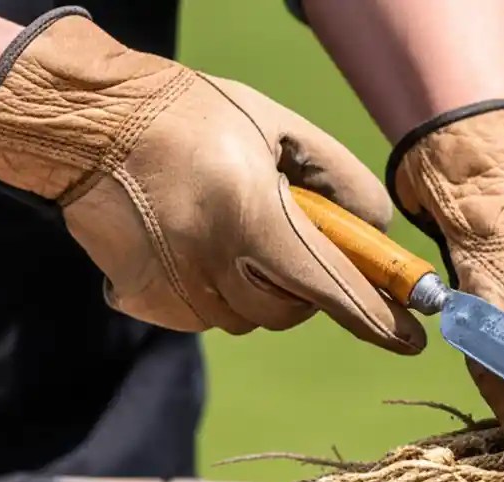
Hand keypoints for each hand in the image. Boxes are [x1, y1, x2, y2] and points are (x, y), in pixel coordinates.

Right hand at [0, 11, 423, 352]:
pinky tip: (198, 246)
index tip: (412, 340)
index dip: (377, 318)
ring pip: (249, 319)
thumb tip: (380, 233)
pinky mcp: (144, 302)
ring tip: (235, 233)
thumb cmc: (197, 118)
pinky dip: (219, 293)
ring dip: (261, 290)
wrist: (91, 124)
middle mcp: (212, 261)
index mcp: (252, 215)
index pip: (331, 287)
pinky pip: (207, 316)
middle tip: (291, 242)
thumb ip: (341, 182)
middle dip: (307, 287)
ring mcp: (174, 289)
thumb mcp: (280, 129)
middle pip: (292, 311)